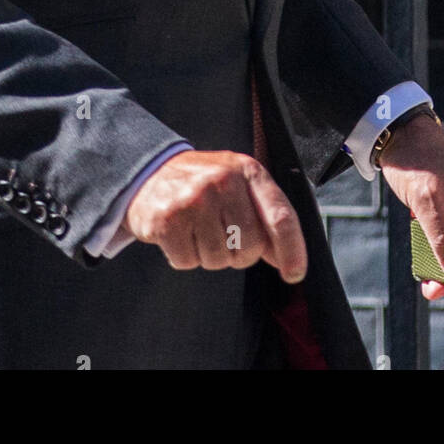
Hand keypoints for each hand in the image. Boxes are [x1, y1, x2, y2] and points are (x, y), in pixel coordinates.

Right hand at [124, 150, 307, 283]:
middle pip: (250, 247)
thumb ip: (263, 216)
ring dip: (209, 255)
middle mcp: (223, 182)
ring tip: (197, 230)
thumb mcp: (237, 184)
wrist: (149, 171)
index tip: (294, 273)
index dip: (292, 249)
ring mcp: (194, 200)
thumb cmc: (201, 182)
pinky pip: (189, 262)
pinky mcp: (168, 220)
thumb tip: (283, 258)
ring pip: (219, 260)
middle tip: (222, 236)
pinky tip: (180, 234)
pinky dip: (185, 257)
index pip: (280, 216)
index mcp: (247, 171)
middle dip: (239, 254)